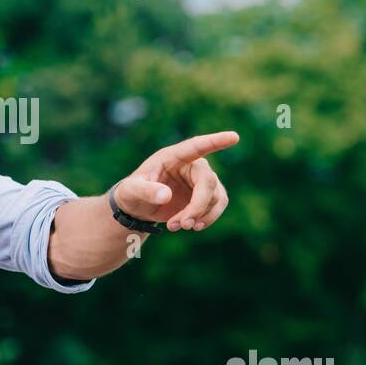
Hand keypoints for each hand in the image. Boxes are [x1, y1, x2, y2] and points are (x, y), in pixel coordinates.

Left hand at [115, 131, 238, 230]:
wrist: (138, 207)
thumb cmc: (132, 192)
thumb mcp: (131, 190)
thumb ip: (146, 191)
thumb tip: (166, 196)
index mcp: (172, 156)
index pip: (196, 146)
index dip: (215, 142)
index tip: (234, 137)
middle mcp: (191, 165)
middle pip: (207, 182)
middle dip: (198, 206)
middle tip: (183, 225)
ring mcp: (200, 180)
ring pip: (215, 197)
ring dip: (199, 216)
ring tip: (177, 227)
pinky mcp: (206, 196)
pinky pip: (217, 206)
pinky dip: (207, 219)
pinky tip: (193, 226)